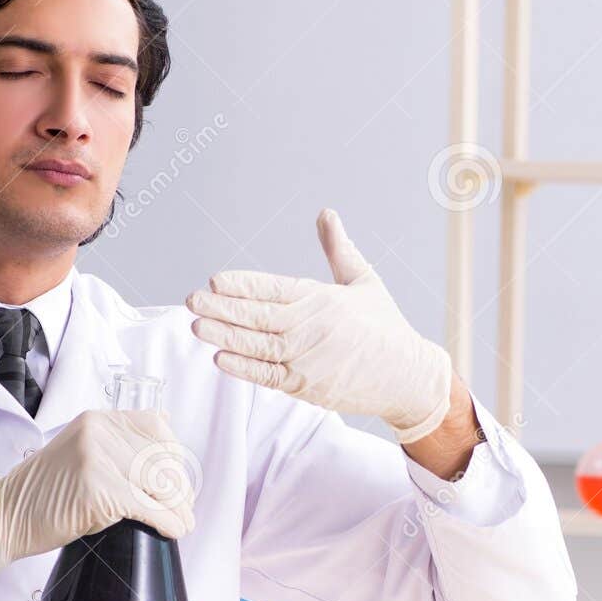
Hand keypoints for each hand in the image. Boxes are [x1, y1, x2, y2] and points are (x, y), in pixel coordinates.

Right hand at [0, 409, 196, 575]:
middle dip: (180, 487)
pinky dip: (167, 522)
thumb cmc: (42, 492)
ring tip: (183, 521)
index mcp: (97, 420)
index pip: (156, 426)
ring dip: (179, 508)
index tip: (178, 478)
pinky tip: (173, 530)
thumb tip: (166, 425)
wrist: (5, 516)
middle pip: (162, 458)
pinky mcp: (99, 492)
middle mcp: (99, 433)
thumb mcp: (79, 448)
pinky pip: (149, 508)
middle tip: (184, 507)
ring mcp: (98, 460)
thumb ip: (115, 439)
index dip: (174, 455)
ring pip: (160, 483)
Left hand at [186, 209, 452, 443]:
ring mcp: (308, 360)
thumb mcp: (364, 280)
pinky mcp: (307, 387)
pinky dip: (244, 368)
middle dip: (223, 308)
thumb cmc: (385, 326)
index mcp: (323, 299)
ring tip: (197, 326)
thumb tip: (326, 213)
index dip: (244, 284)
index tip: (216, 280)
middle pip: (259, 317)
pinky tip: (221, 357)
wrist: (408, 377)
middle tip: (193, 301)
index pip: (275, 289)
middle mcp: (313, 328)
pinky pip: (269, 376)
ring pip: (259, 346)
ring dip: (226, 336)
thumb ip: (338, 249)